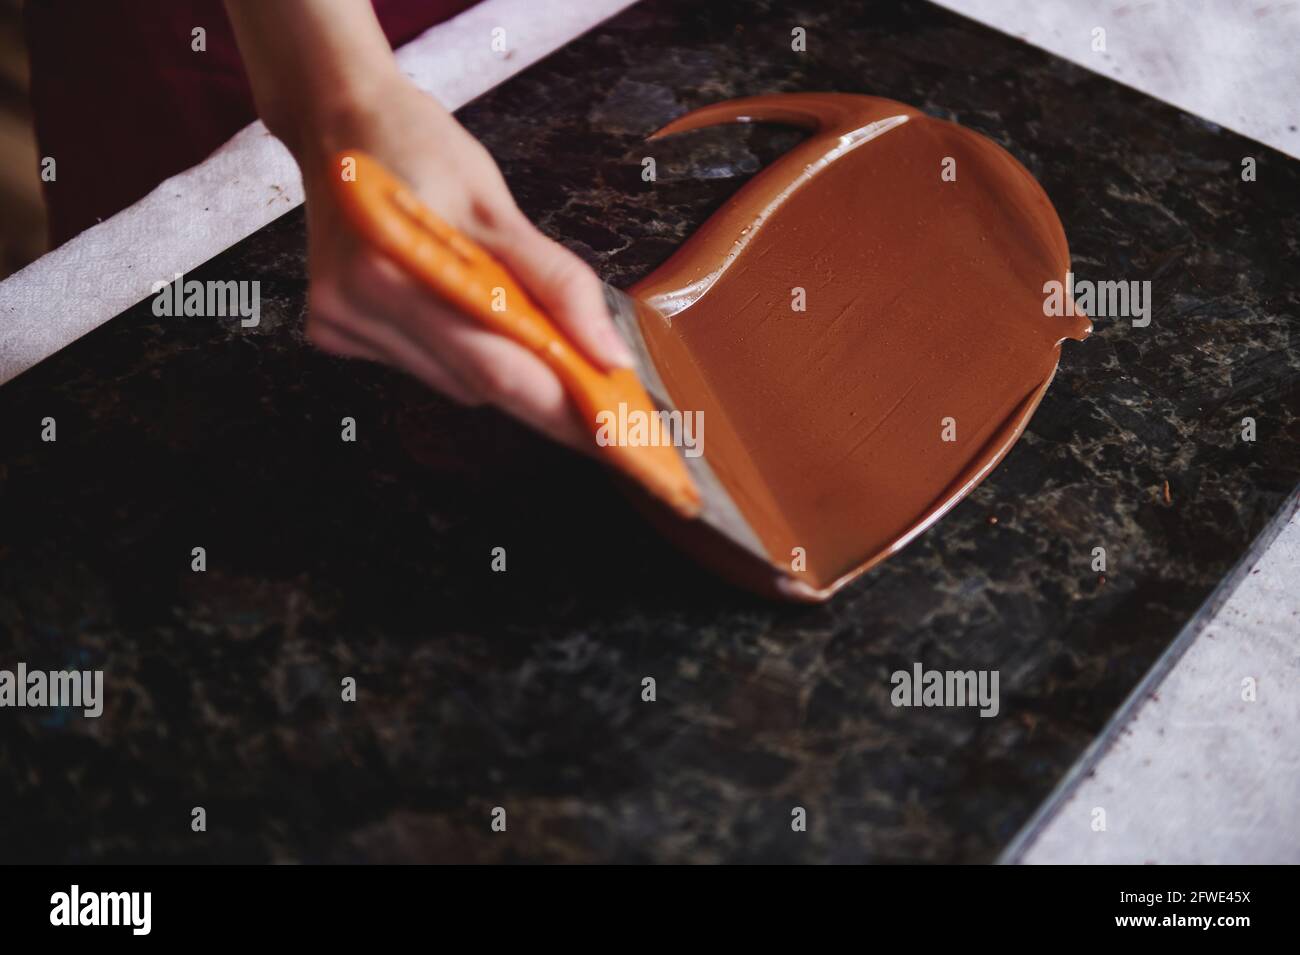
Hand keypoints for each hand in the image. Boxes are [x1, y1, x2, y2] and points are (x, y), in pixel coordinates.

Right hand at [287, 76, 632, 449]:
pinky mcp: (334, 331)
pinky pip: (424, 367)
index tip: (618, 442)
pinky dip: (459, 352)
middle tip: (605, 399)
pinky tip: (458, 310)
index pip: (501, 370)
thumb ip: (557, 284)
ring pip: (455, 384)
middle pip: (480, 386)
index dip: (565, 414)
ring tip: (526, 327)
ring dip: (501, 367)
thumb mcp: (499, 204)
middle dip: (548, 395)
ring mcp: (341, 323)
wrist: (335, 116)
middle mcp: (360, 307)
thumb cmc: (417, 146)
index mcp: (398, 270)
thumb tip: (607, 353)